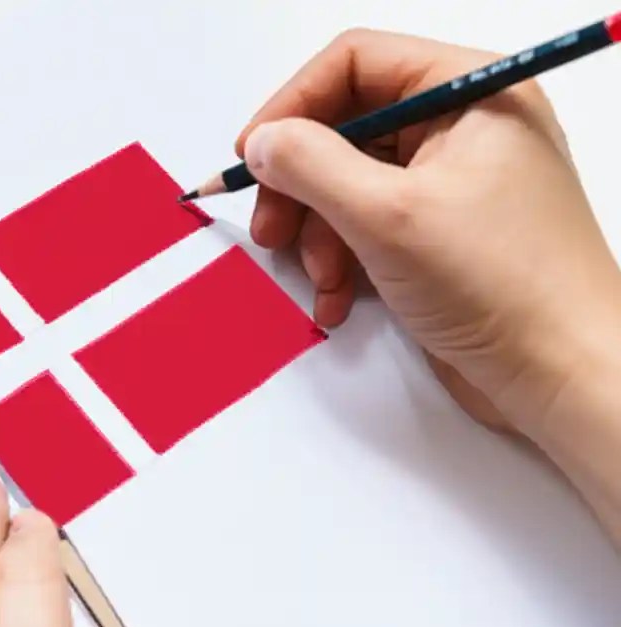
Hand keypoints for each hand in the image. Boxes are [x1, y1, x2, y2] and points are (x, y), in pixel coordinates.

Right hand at [235, 29, 620, 441]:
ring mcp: (452, 182)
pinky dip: (341, 261)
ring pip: (347, 182)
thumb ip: (311, 166)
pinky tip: (338, 299)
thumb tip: (261, 143)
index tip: (253, 156)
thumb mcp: (388, 216)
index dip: (294, 104)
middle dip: (299, 183)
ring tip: (320, 279)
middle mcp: (463, 127)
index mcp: (470, 93)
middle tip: (270, 229)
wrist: (563, 374)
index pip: (357, 62)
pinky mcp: (440, 234)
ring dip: (317, 233)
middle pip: (344, 125)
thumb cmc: (501, 284)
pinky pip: (367, 226)